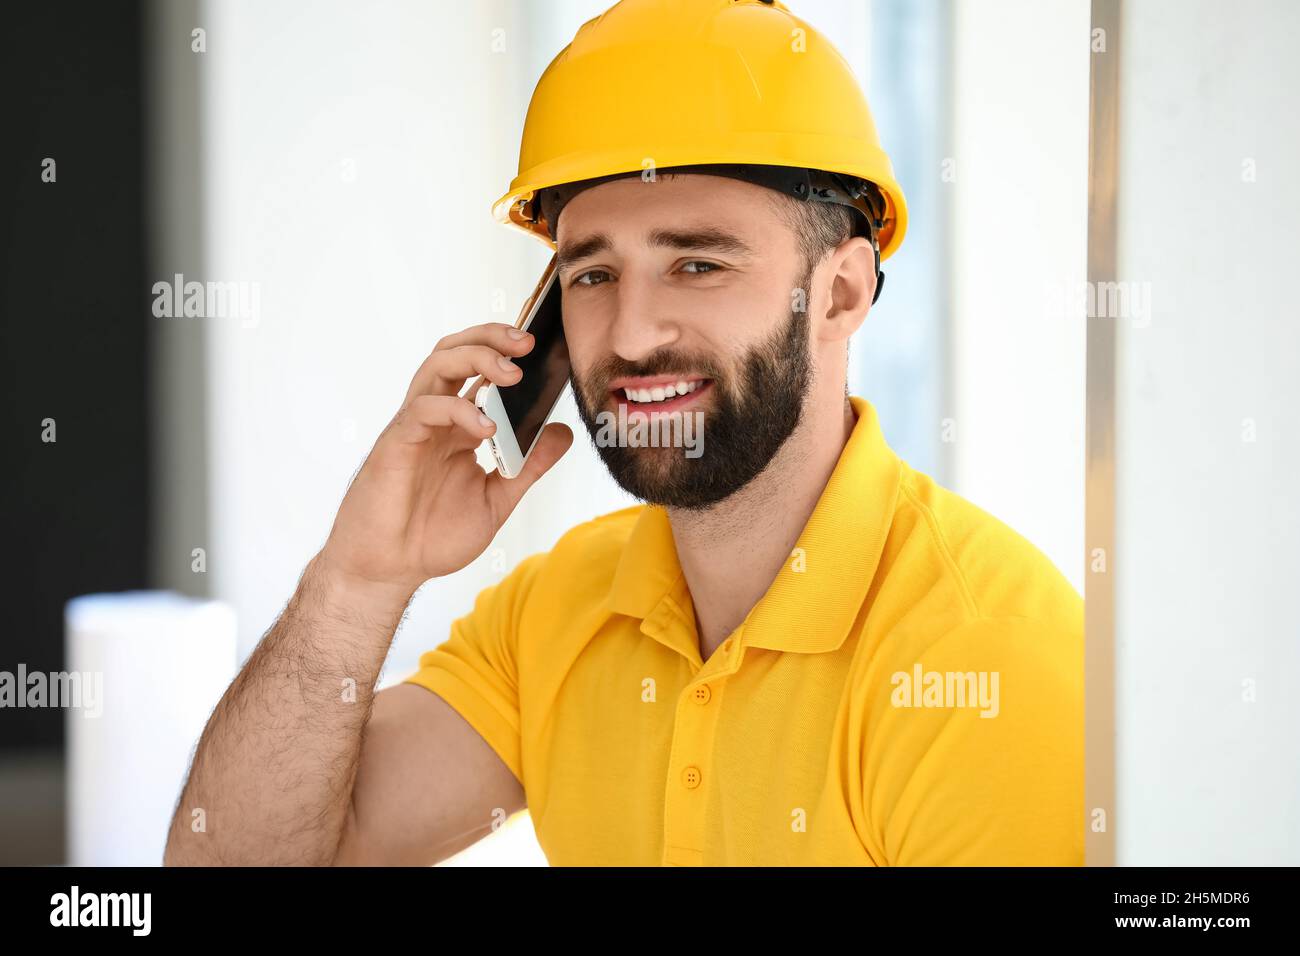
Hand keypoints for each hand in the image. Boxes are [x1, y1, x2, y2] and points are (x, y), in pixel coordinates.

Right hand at [318, 322, 572, 594]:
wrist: (391, 570)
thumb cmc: (433, 537)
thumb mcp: (497, 499)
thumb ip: (528, 465)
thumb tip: (563, 431)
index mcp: (459, 428)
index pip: (480, 372)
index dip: (506, 352)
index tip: (543, 350)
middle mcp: (437, 419)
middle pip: (456, 353)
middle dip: (491, 338)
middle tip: (528, 344)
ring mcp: (415, 427)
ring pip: (437, 366)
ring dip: (476, 358)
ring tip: (512, 373)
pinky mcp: (397, 443)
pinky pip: (424, 409)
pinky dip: (458, 410)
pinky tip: (486, 428)